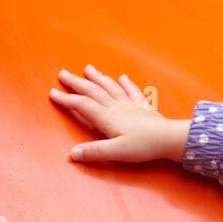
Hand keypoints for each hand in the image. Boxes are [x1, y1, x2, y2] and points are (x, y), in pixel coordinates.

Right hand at [48, 65, 186, 162]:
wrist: (169, 139)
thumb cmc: (143, 146)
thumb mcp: (116, 152)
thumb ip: (94, 151)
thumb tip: (72, 153)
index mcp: (108, 118)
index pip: (83, 106)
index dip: (67, 99)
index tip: (53, 92)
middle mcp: (117, 107)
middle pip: (94, 92)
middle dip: (77, 83)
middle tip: (63, 73)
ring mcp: (131, 105)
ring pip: (111, 87)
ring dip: (98, 78)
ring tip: (88, 68)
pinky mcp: (143, 107)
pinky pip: (132, 91)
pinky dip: (126, 83)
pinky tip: (122, 77)